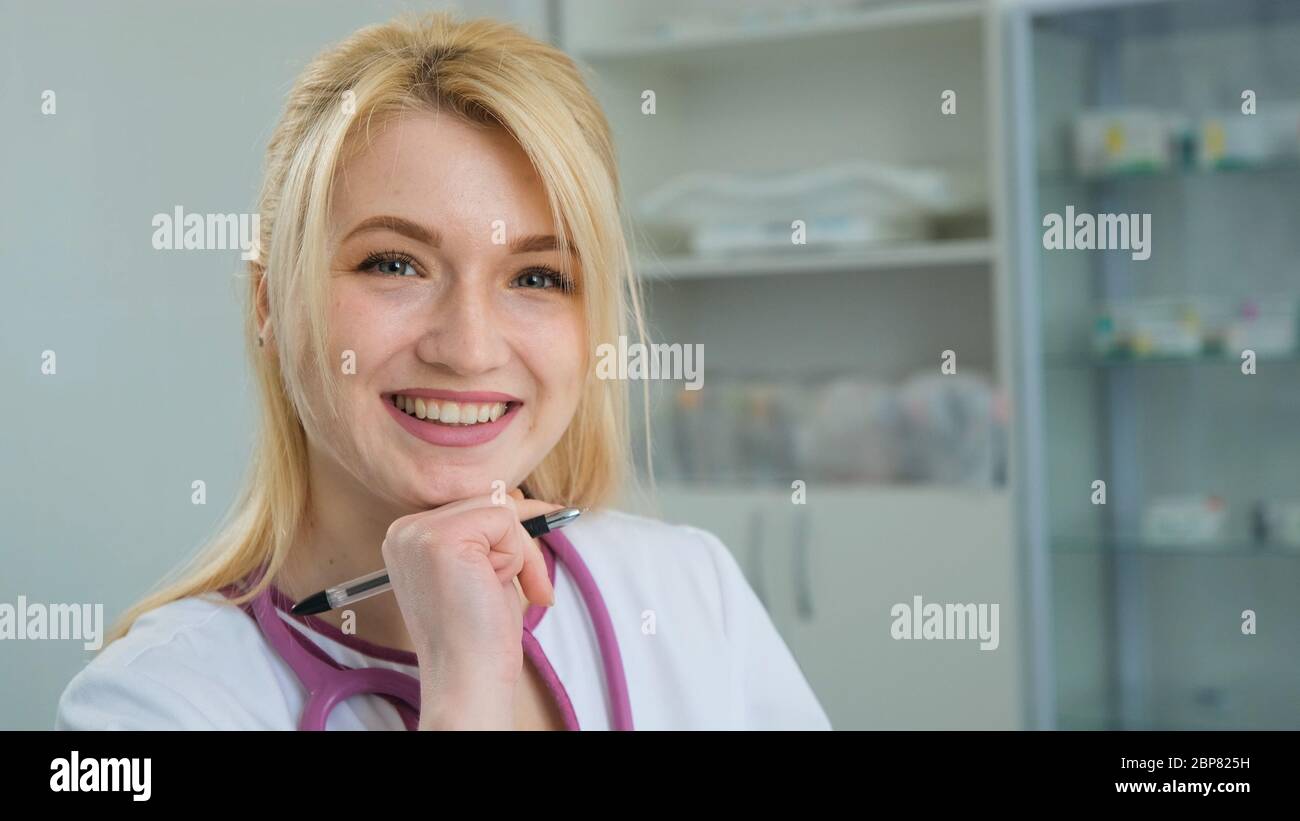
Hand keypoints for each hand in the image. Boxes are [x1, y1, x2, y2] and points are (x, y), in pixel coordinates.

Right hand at [379, 488, 561, 728]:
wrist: (467, 677)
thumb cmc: (480, 633)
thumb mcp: (484, 568)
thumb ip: (489, 532)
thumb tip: (518, 495)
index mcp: (410, 537)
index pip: (474, 506)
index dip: (508, 535)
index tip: (524, 566)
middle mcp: (406, 530)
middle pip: (490, 502)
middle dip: (519, 546)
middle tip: (527, 587)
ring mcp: (418, 532)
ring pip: (502, 509)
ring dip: (518, 554)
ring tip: (502, 590)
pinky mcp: (440, 538)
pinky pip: (506, 519)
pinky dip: (515, 556)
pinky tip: (495, 586)